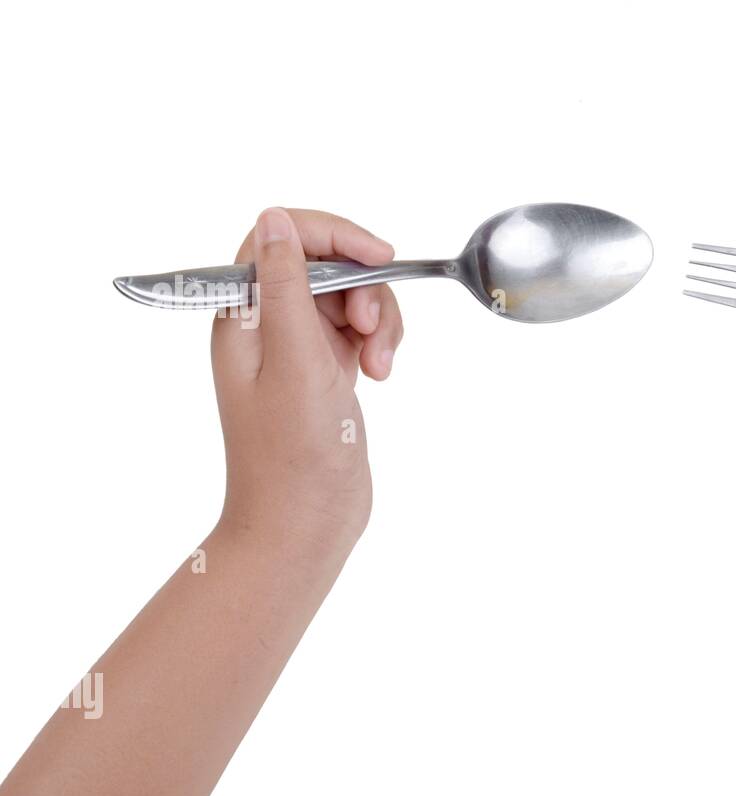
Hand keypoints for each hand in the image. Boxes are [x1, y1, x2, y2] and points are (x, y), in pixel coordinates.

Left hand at [212, 208, 404, 550]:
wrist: (303, 527)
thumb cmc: (294, 457)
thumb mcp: (295, 361)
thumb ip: (288, 286)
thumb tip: (275, 219)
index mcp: (243, 318)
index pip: (279, 239)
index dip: (332, 237)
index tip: (380, 258)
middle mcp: (266, 328)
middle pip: (324, 266)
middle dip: (364, 289)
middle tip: (371, 334)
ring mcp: (297, 351)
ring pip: (349, 299)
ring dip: (379, 321)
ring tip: (381, 366)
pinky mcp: (324, 374)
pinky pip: (358, 333)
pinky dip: (379, 344)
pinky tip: (380, 375)